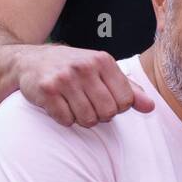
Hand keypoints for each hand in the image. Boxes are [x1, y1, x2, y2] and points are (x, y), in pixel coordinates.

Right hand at [16, 45, 154, 127]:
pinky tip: (60, 106)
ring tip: (75, 105)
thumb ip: (129, 89)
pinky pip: (66, 120)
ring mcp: (64, 78)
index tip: (106, 100)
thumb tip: (151, 107)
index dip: (118, 107)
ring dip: (82, 118)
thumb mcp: (103, 71)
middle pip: (108, 112)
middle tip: (89, 105)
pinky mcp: (46, 91)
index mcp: (103, 61)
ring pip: (87, 119)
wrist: (30, 61)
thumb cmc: (74, 68)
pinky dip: (65, 119)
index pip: (126, 100)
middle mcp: (84, 67)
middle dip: (100, 115)